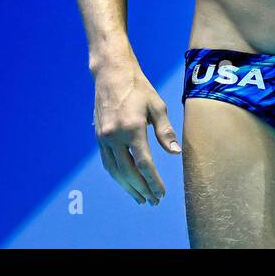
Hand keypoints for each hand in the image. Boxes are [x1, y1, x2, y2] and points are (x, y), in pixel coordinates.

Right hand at [93, 59, 180, 204]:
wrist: (111, 74)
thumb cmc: (138, 87)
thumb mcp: (157, 105)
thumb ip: (165, 131)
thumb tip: (175, 152)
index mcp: (132, 128)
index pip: (144, 164)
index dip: (154, 182)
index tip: (162, 193)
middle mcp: (115, 136)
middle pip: (129, 172)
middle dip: (142, 189)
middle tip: (153, 201)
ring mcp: (104, 138)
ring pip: (115, 171)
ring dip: (128, 187)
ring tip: (140, 198)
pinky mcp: (99, 137)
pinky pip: (107, 163)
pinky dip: (117, 176)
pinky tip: (126, 182)